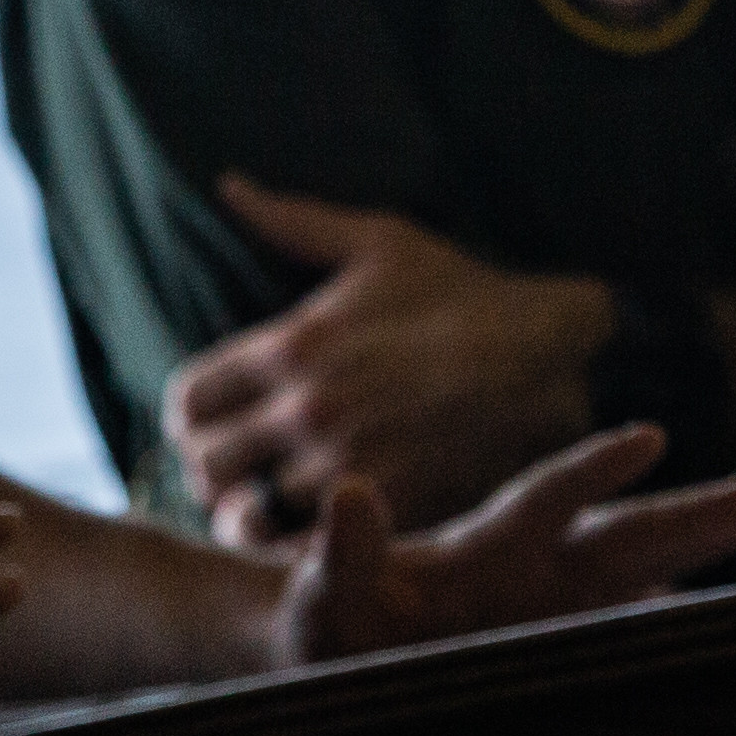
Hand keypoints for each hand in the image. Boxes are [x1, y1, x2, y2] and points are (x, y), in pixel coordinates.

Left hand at [174, 176, 628, 539]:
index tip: (214, 423)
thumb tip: (228, 185)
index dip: (191, 419)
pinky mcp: (392, 509)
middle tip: (240, 472)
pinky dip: (304, 547)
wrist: (547, 353)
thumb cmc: (462, 291)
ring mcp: (349, 467)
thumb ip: (292, 220)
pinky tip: (321, 528)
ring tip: (274, 506)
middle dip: (212, 473)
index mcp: (291, 346)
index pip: (187, 404)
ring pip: (249, 519)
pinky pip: (311, 551)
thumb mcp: (379, 240)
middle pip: (204, 469)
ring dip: (254, 516)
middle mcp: (308, 411)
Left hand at [267, 428, 735, 668]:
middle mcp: (529, 576)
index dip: (591, 471)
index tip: (649, 439)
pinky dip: (662, 633)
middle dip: (693, 515)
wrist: (330, 652)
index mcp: (479, 553)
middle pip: (622, 537)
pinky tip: (713, 634)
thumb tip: (349, 494)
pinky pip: (620, 644)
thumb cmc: (328, 618)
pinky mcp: (552, 661)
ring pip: (636, 582)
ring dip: (696, 556)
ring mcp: (549, 619)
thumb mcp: (325, 592)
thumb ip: (344, 555)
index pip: (544, 501)